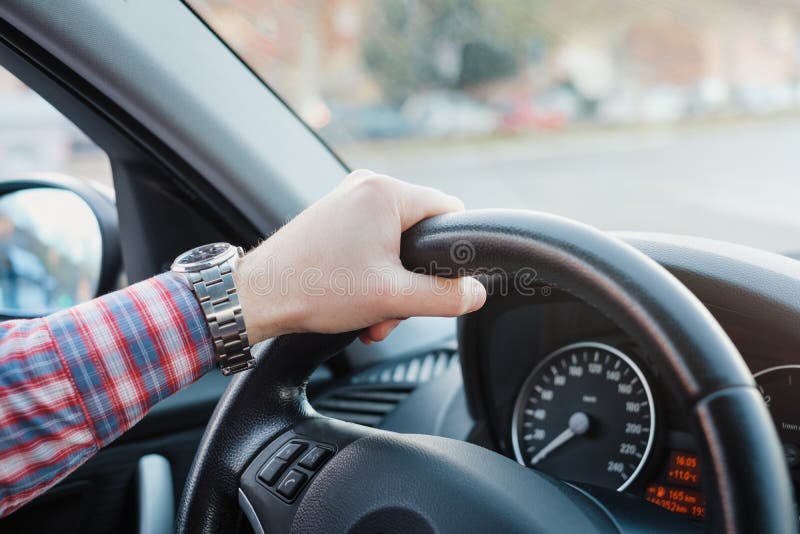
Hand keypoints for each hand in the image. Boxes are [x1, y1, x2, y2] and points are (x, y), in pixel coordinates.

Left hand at [235, 170, 486, 344]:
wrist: (257, 295)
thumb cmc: (316, 288)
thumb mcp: (393, 298)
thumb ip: (444, 297)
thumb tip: (475, 293)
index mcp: (385, 192)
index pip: (450, 210)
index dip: (454, 250)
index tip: (442, 281)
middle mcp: (366, 186)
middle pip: (420, 233)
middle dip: (413, 281)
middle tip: (393, 312)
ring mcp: (347, 200)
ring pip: (395, 244)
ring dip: (391, 286)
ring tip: (371, 316)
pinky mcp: (333, 218)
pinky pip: (371, 244)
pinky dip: (372, 276)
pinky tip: (358, 304)